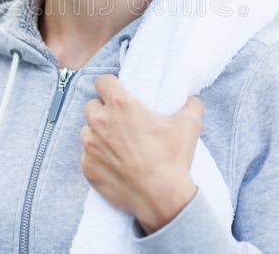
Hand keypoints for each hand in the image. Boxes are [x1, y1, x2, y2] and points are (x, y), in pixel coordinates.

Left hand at [80, 74, 201, 234]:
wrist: (160, 197)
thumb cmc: (172, 159)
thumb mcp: (189, 125)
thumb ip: (190, 105)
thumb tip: (191, 100)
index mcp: (120, 105)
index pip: (102, 81)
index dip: (110, 86)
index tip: (117, 95)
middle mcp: (99, 121)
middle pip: (92, 106)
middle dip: (103, 111)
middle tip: (120, 123)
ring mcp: (90, 145)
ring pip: (87, 131)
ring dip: (98, 134)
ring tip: (118, 146)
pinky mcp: (87, 167)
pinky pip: (87, 156)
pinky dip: (98, 158)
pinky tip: (115, 165)